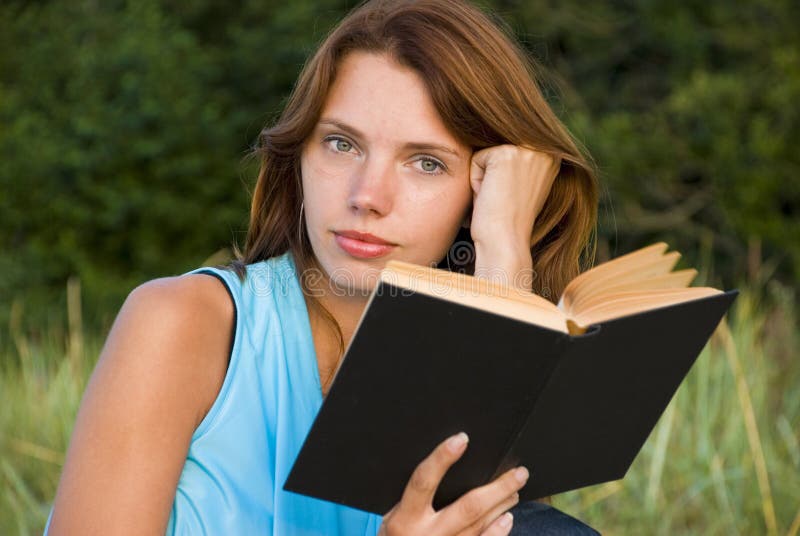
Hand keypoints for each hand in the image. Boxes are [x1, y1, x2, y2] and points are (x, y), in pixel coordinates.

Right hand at [378, 433, 526, 535]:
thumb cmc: (397, 535)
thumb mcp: (394, 514)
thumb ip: (416, 495)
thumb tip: (447, 462)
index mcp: (404, 518)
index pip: (423, 481)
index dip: (442, 459)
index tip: (461, 439)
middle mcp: (426, 535)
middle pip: (467, 508)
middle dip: (497, 488)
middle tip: (518, 473)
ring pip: (479, 526)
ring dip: (501, 506)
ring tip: (515, 489)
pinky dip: (497, 531)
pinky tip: (507, 518)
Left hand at [466, 145, 559, 288]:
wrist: (507, 241)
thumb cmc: (513, 221)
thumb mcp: (528, 185)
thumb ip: (524, 163)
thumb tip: (507, 147)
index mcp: (554, 154)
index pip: (510, 151)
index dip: (504, 178)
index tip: (513, 199)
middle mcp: (545, 148)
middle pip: (499, 151)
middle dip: (494, 176)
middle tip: (503, 200)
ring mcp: (527, 148)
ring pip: (487, 155)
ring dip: (485, 179)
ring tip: (498, 199)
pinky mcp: (506, 153)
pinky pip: (477, 159)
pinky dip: (476, 181)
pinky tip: (492, 197)